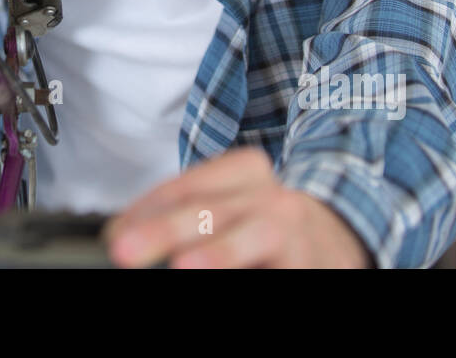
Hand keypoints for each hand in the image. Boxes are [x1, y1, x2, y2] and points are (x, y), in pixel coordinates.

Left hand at [101, 147, 373, 267]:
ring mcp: (294, 231)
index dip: (144, 212)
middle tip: (125, 250)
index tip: (112, 235)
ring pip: (252, 237)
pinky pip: (278, 272)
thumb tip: (120, 234)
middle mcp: (271, 196)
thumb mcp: (228, 204)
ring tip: (185, 265)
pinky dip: (253, 279)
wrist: (343, 237)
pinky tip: (238, 285)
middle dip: (165, 230)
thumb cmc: (267, 224)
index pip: (184, 188)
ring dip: (217, 252)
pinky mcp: (312, 265)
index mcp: (244, 170)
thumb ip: (180, 213)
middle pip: (210, 210)